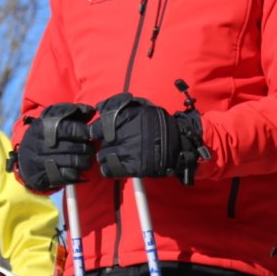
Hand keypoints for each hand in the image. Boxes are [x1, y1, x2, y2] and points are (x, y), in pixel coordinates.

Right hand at [14, 103, 95, 190]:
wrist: (25, 159)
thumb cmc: (46, 136)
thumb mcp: (53, 120)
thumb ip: (72, 112)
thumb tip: (91, 110)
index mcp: (42, 127)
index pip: (70, 129)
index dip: (84, 131)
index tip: (91, 134)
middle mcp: (39, 143)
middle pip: (73, 146)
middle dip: (87, 148)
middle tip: (90, 148)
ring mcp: (39, 161)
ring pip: (72, 162)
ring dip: (85, 161)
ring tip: (87, 158)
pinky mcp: (43, 176)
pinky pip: (66, 175)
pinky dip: (76, 173)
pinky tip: (77, 169)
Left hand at [88, 93, 204, 181]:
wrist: (180, 143)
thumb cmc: (158, 123)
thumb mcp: (141, 107)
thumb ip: (119, 105)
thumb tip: (100, 107)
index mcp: (126, 117)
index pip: (98, 126)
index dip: (97, 130)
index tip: (99, 133)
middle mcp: (125, 134)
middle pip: (101, 142)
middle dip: (104, 143)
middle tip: (110, 144)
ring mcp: (129, 152)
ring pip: (103, 156)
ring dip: (105, 156)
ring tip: (113, 155)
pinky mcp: (133, 167)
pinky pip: (110, 170)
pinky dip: (109, 169)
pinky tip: (113, 165)